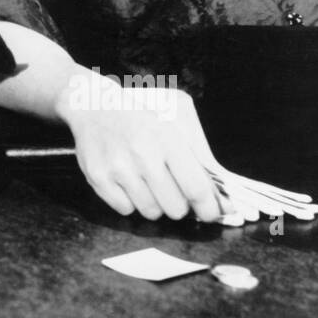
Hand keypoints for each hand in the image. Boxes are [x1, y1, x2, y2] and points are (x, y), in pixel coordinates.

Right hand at [55, 73, 222, 222]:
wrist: (95, 105)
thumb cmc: (142, 115)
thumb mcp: (177, 121)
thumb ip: (200, 157)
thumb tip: (222, 198)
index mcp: (167, 138)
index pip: (196, 189)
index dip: (208, 208)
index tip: (210, 212)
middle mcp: (142, 154)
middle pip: (175, 208)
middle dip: (179, 204)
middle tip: (173, 190)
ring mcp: (117, 168)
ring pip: (150, 212)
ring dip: (154, 202)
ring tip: (147, 182)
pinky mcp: (97, 178)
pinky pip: (125, 210)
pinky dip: (130, 201)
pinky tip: (127, 181)